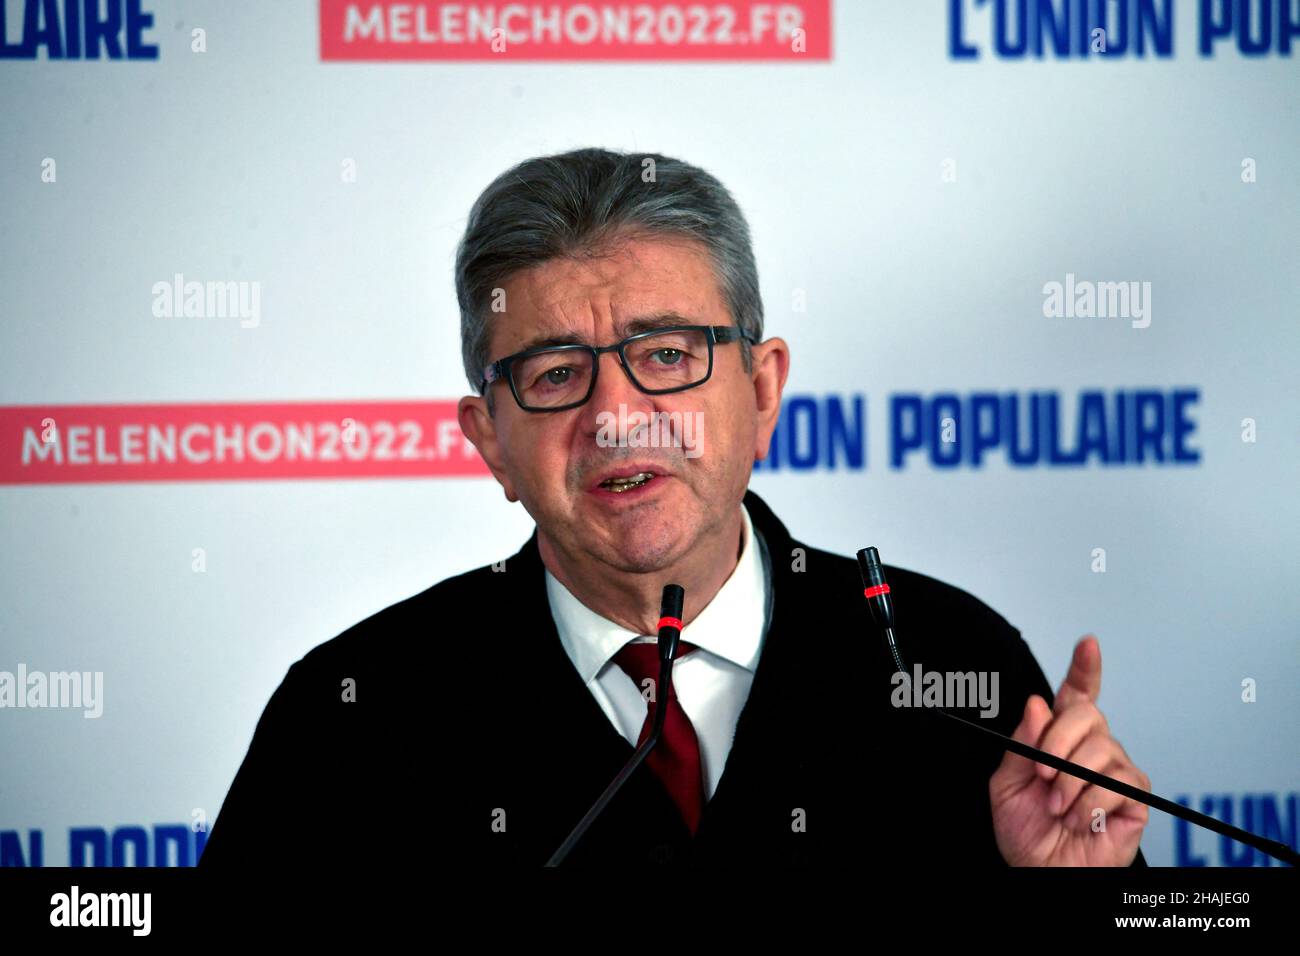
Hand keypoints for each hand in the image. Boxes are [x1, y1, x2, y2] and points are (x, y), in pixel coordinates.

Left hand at [989, 636, 1149, 865]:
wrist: (1040, 871)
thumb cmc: (1026, 831)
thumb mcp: (1007, 783)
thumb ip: (1021, 743)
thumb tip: (1038, 704)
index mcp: (1059, 739)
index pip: (1077, 695)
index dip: (1085, 668)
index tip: (1088, 643)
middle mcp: (1092, 749)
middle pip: (1087, 714)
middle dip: (1057, 740)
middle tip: (1041, 771)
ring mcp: (1116, 771)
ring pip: (1101, 748)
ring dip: (1069, 779)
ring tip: (1057, 805)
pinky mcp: (1134, 797)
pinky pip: (1117, 782)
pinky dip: (1090, 800)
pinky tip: (1079, 817)